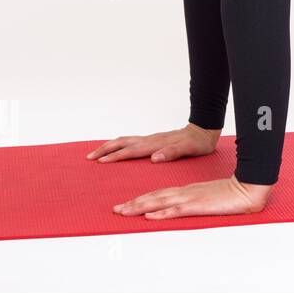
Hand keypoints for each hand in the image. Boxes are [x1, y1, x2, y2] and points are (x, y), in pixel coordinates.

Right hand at [85, 123, 221, 164]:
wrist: (204, 130)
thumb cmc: (197, 142)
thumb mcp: (188, 149)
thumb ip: (172, 152)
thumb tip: (154, 157)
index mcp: (155, 144)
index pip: (131, 151)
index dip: (115, 156)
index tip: (101, 162)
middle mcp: (150, 140)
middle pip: (122, 143)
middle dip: (105, 150)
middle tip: (89, 157)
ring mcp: (151, 139)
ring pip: (125, 141)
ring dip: (110, 146)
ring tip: (96, 153)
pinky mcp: (153, 140)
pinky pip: (131, 142)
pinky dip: (119, 145)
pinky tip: (118, 149)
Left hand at [114, 175, 272, 218]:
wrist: (248, 187)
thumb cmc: (231, 193)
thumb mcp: (208, 195)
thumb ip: (195, 198)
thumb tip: (182, 205)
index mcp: (187, 189)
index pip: (159, 193)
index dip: (141, 198)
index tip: (127, 204)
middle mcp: (185, 192)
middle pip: (154, 196)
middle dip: (133, 203)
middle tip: (116, 209)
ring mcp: (190, 198)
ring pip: (160, 201)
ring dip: (140, 207)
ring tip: (124, 211)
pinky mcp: (197, 205)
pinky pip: (176, 209)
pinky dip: (161, 212)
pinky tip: (150, 215)